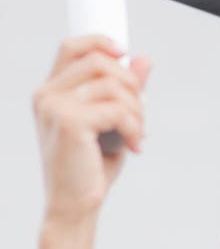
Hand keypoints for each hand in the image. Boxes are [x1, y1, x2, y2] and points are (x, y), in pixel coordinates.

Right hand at [33, 34, 151, 224]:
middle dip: (131, 85)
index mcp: (51, 92)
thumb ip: (123, 91)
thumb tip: (143, 59)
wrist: (74, 205)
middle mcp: (47, 95)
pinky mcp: (71, 121)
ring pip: (114, 85)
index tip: (126, 56)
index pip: (73, 46)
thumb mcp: (110, 121)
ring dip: (137, 110)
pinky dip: (135, 127)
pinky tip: (133, 145)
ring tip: (137, 133)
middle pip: (100, 61)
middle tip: (139, 115)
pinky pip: (119, 109)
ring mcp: (55, 106)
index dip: (102, 43)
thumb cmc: (89, 167)